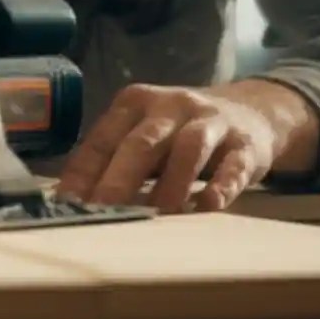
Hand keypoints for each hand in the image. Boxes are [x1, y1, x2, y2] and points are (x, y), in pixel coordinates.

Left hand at [54, 81, 317, 212]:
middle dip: (120, 179)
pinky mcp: (246, 143)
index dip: (84, 172)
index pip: (103, 138)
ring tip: (156, 216)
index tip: (67, 204)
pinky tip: (207, 206)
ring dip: (171, 183)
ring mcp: (211, 121)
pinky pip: (234, 165)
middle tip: (103, 212)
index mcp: (136, 102)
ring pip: (189, 148)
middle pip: (142, 142)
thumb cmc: (180, 131)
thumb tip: (70, 202)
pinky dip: (221, 186)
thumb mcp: (145, 133)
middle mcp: (172, 105)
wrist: (252, 111)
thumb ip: (113, 159)